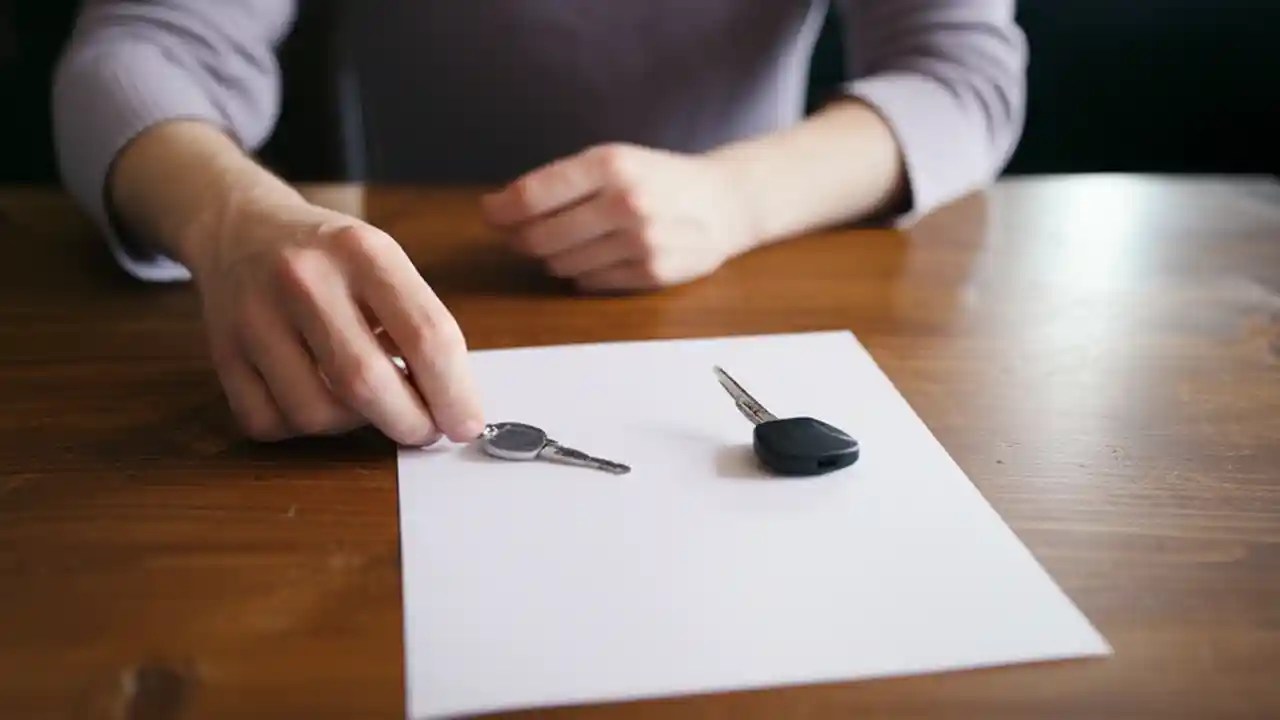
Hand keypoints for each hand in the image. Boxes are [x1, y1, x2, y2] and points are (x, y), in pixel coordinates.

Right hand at [185, 200, 483, 443]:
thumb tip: (451, 407)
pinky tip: (317, 397)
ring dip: (354, 425)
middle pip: (366, 382)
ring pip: (316, 413)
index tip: (466, 423)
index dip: (454, 392)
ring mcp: (254, 315)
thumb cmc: (330, 257)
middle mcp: (304, 278)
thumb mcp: (383, 264)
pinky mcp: (221, 351)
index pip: (425, 334)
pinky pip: (270, 423)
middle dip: (409, 423)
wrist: (240, 227)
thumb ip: (419, 326)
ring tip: (366, 400)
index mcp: (362, 251)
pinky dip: (302, 427)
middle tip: (425, 431)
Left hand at [480, 143, 754, 291]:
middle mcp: (625, 202)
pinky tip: (597, 257)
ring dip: (554, 258)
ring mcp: (640, 241)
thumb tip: (499, 210)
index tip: (490, 213)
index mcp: (610, 164)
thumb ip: (561, 182)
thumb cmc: (658, 179)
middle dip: (521, 239)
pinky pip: (589, 283)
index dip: (500, 209)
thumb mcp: (614, 161)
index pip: (532, 195)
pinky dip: (582, 274)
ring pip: (561, 265)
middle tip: (520, 234)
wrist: (725, 202)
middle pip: (539, 237)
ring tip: (571, 242)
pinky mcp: (652, 273)